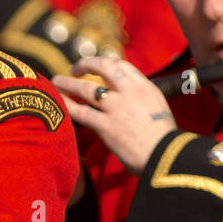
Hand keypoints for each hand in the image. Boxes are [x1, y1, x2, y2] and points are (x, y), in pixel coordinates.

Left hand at [53, 58, 176, 173]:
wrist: (167, 158)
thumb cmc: (165, 141)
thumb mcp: (159, 111)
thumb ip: (143, 102)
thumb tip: (132, 105)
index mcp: (145, 87)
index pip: (122, 66)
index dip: (106, 64)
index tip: (96, 68)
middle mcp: (130, 92)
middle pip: (103, 67)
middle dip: (85, 64)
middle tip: (74, 69)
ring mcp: (116, 108)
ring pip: (86, 88)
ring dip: (68, 83)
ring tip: (55, 82)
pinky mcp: (106, 126)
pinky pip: (81, 112)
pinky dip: (67, 106)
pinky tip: (57, 103)